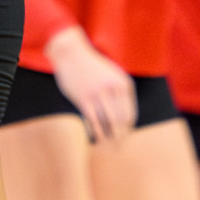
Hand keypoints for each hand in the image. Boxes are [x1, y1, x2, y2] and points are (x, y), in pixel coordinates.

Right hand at [46, 25, 136, 141]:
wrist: (70, 52)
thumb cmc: (90, 65)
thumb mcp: (111, 74)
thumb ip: (119, 93)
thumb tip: (125, 119)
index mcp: (123, 84)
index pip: (130, 115)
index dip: (127, 129)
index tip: (123, 137)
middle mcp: (113, 89)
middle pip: (121, 121)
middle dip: (120, 136)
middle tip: (117, 147)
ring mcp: (97, 93)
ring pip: (108, 123)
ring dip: (109, 137)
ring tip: (107, 145)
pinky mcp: (83, 98)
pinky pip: (94, 121)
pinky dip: (96, 133)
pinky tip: (96, 139)